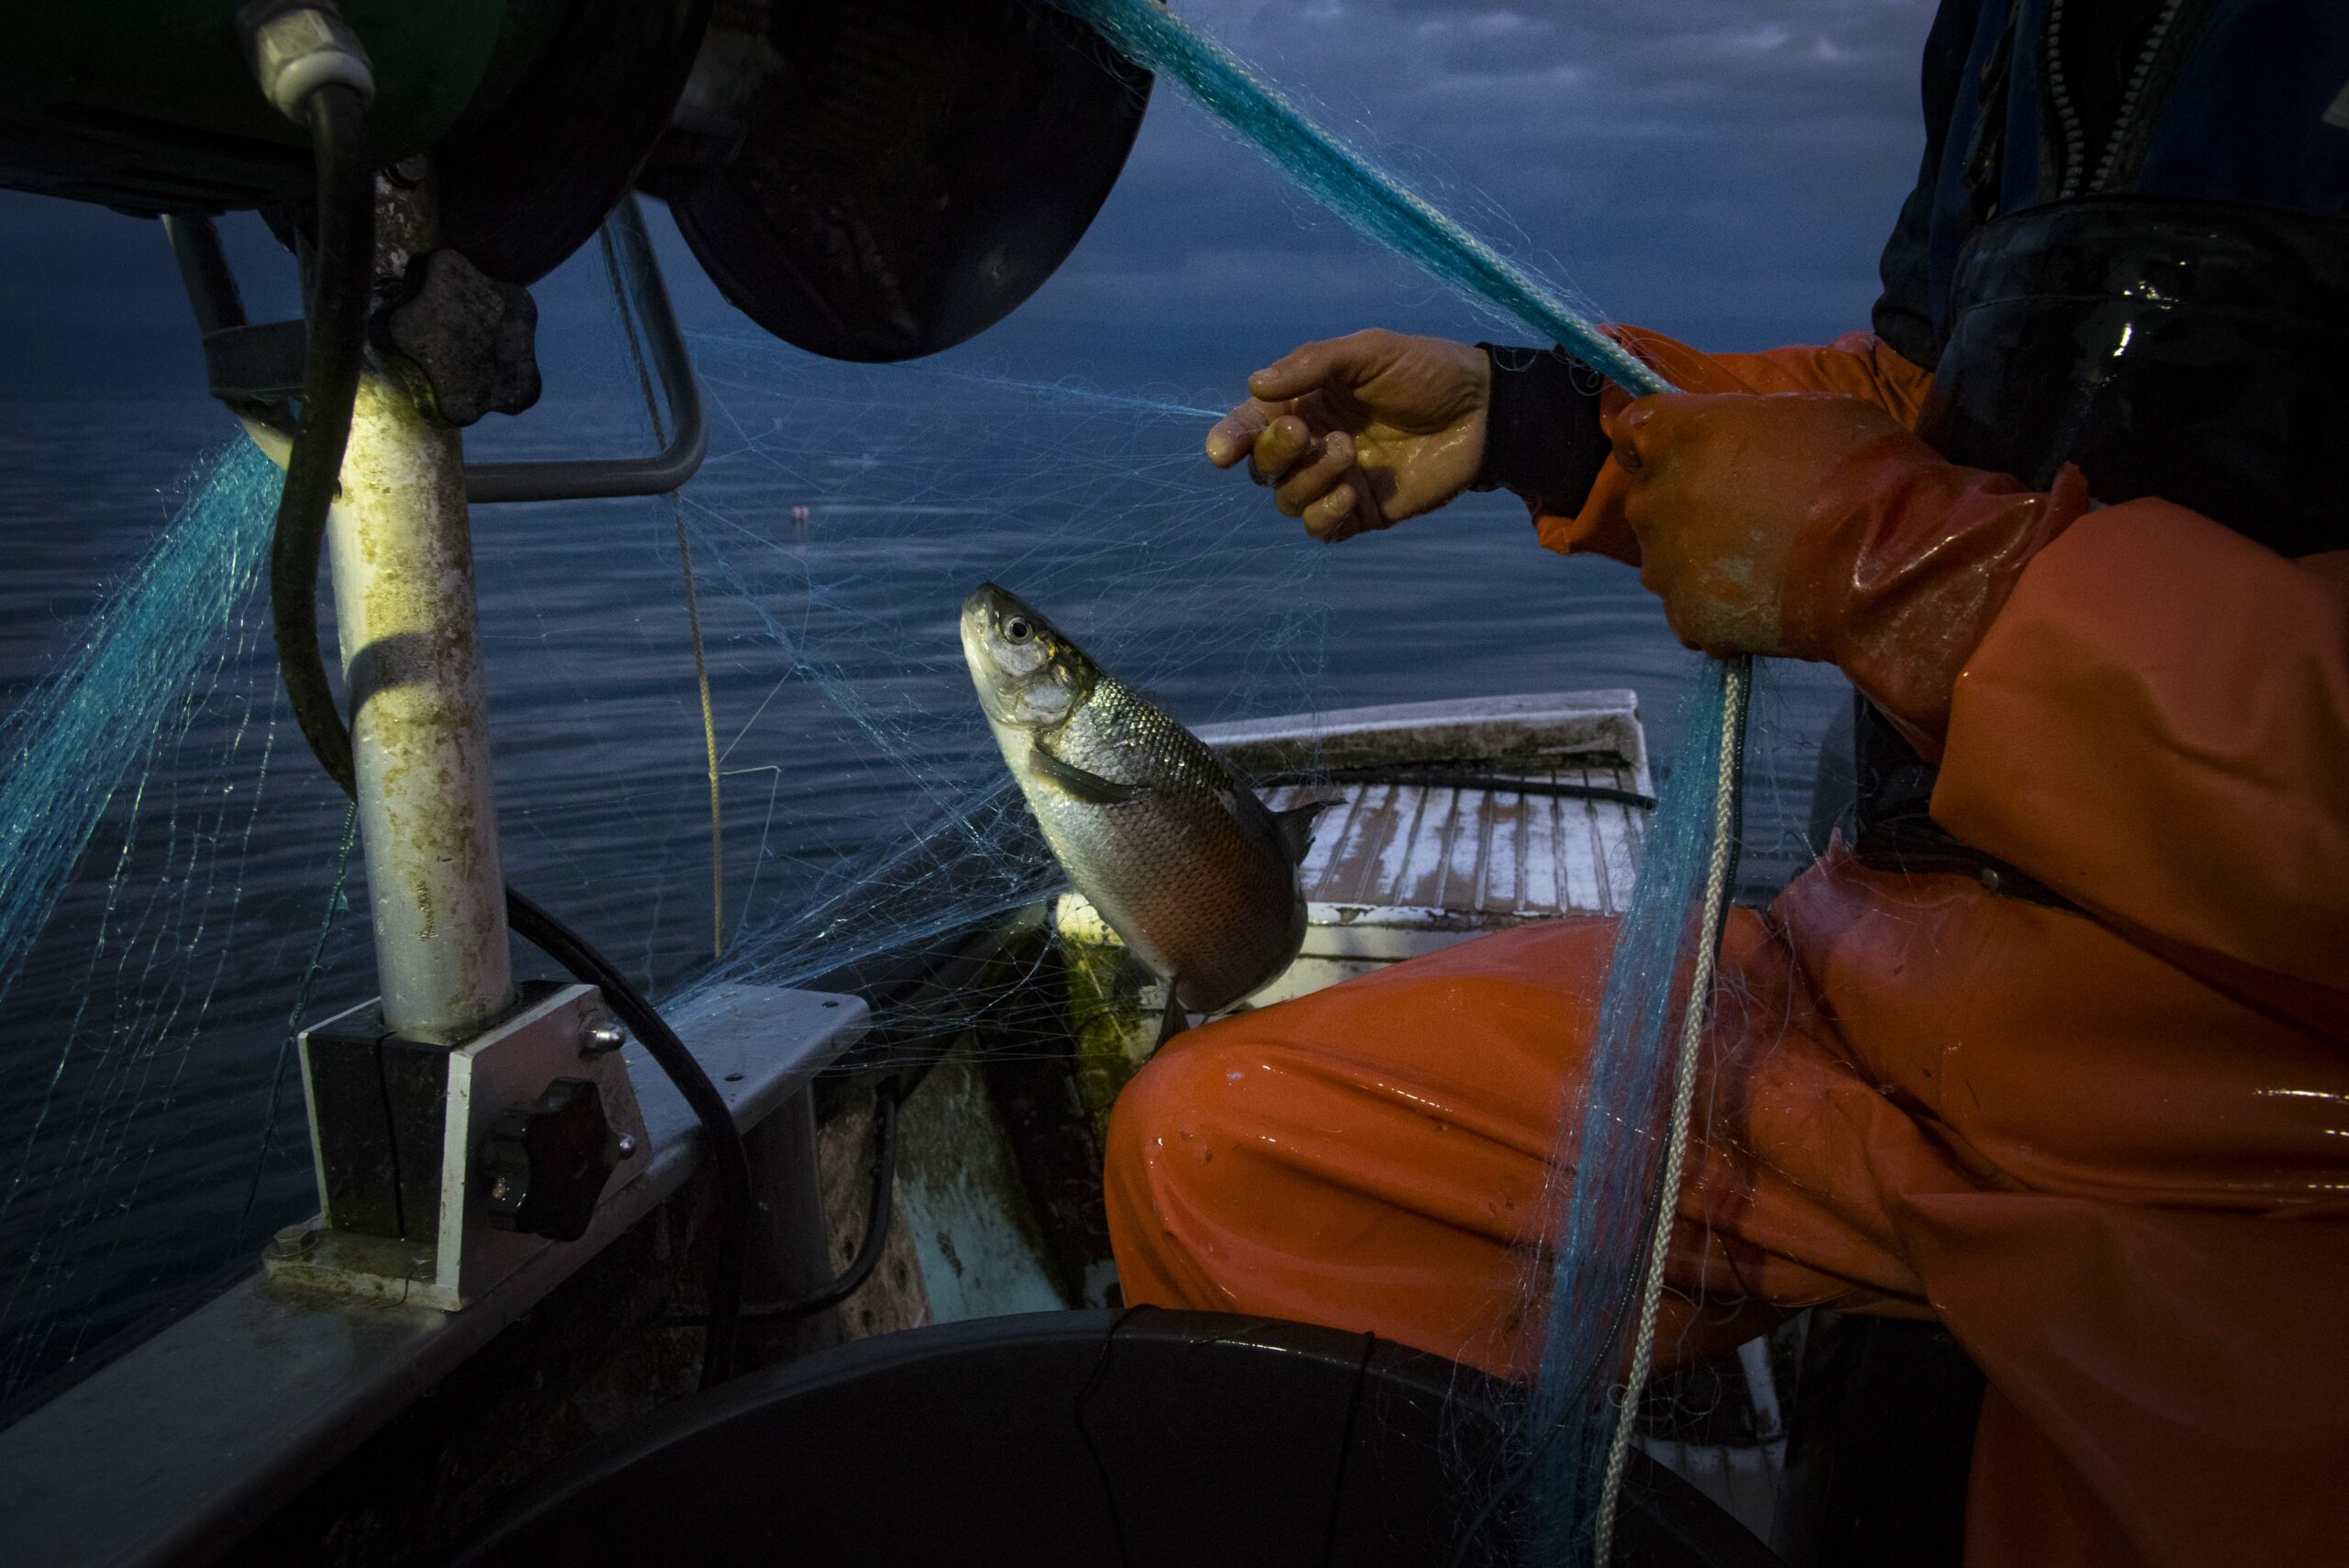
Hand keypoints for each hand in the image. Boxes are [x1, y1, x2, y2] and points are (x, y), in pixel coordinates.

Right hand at [1205, 330, 1487, 541]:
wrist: (1483, 409)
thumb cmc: (1424, 370)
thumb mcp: (1368, 352)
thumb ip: (1312, 365)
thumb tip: (1255, 385)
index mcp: (1304, 403)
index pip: (1249, 427)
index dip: (1230, 440)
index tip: (1224, 451)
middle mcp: (1311, 444)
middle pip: (1263, 468)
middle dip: (1274, 454)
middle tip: (1306, 433)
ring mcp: (1335, 481)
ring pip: (1288, 500)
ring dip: (1307, 479)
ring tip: (1346, 452)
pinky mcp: (1362, 511)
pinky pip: (1320, 528)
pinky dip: (1324, 515)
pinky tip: (1349, 492)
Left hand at [1612, 392, 1910, 657]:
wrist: (1881, 558)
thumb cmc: (1855, 466)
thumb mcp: (1806, 412)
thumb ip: (1748, 424)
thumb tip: (1744, 432)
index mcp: (1677, 433)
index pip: (1632, 431)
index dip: (1653, 444)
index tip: (1680, 455)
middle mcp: (1654, 496)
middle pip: (1650, 498)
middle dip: (1684, 505)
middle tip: (1743, 517)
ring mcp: (1664, 562)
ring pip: (1666, 559)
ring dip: (1698, 561)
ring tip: (1761, 569)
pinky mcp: (1685, 615)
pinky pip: (1689, 610)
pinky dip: (1715, 609)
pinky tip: (1761, 606)